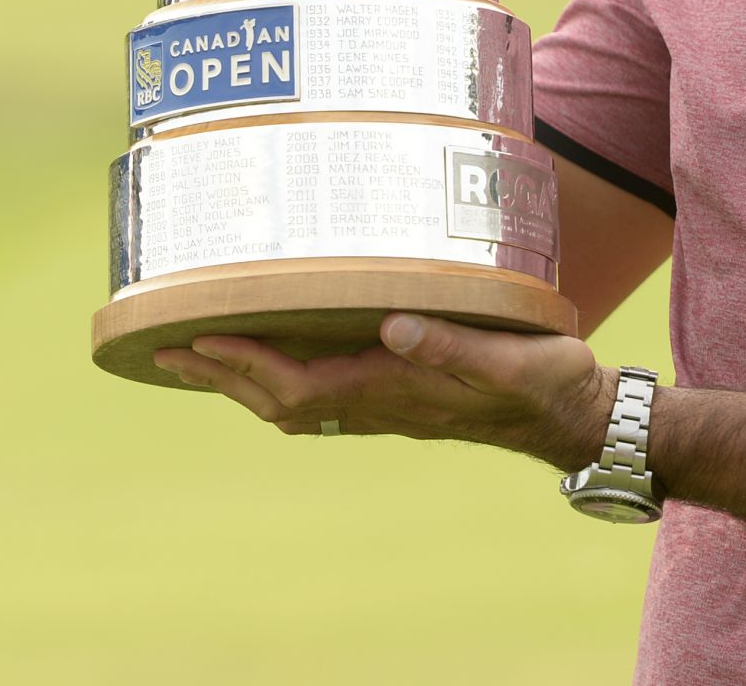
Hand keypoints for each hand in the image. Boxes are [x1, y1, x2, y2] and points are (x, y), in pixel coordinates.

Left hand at [152, 313, 616, 473]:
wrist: (579, 419)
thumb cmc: (550, 382)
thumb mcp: (512, 356)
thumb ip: (452, 345)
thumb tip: (391, 327)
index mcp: (397, 390)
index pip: (299, 384)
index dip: (245, 363)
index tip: (198, 339)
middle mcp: (381, 402)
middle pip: (279, 399)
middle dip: (221, 374)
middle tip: (166, 346)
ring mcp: (388, 404)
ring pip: (294, 401)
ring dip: (242, 381)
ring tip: (199, 354)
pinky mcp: (400, 396)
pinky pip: (321, 396)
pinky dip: (280, 379)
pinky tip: (273, 362)